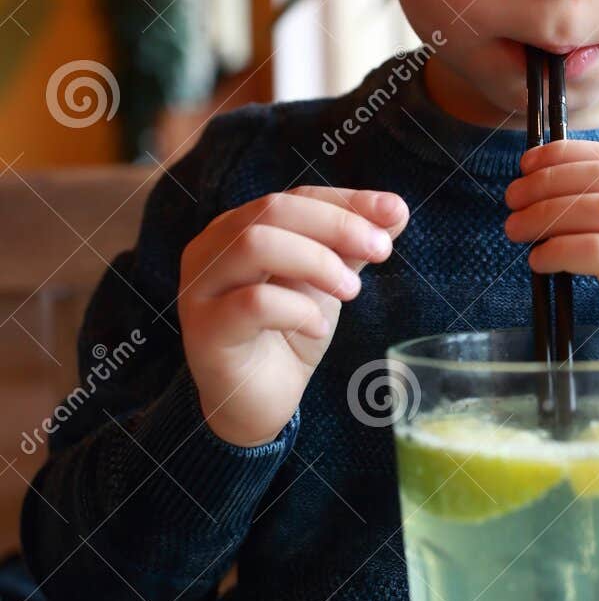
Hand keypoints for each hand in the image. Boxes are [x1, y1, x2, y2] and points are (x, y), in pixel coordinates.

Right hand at [178, 185, 408, 446]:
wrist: (257, 403)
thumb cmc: (286, 335)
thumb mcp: (324, 283)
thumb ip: (351, 247)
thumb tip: (396, 211)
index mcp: (238, 228)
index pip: (295, 197)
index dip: (347, 201)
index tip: (395, 213)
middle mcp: (211, 249)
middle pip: (273, 209)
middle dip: (337, 225)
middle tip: (381, 251)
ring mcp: (201, 288)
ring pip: (256, 244)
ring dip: (317, 261)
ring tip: (352, 292)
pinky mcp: (205, 331)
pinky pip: (253, 303)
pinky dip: (297, 309)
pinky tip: (319, 326)